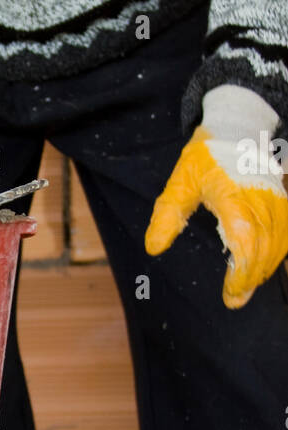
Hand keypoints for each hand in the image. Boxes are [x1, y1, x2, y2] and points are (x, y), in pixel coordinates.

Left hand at [145, 86, 287, 308]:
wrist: (237, 131)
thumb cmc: (206, 158)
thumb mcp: (180, 182)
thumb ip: (167, 214)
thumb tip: (154, 248)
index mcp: (234, 195)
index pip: (245, 239)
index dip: (241, 271)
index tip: (230, 294)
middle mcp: (261, 199)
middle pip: (264, 248)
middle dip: (251, 278)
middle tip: (235, 299)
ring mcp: (278, 201)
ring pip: (279, 244)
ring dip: (264, 269)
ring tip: (244, 288)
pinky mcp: (285, 203)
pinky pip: (287, 235)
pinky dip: (278, 255)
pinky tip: (263, 269)